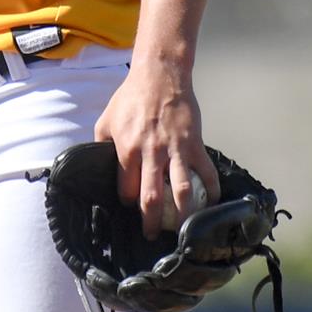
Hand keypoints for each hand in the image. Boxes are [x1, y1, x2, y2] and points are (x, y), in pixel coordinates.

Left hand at [93, 60, 217, 239]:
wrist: (159, 76)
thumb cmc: (129, 98)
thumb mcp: (106, 120)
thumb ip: (102, 145)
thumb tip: (98, 166)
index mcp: (126, 149)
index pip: (126, 188)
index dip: (128, 202)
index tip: (131, 207)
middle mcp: (150, 153)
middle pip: (151, 197)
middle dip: (152, 221)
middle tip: (153, 236)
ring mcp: (174, 150)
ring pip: (181, 191)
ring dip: (184, 215)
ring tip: (185, 232)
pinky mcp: (194, 144)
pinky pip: (206, 172)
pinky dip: (212, 190)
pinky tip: (213, 203)